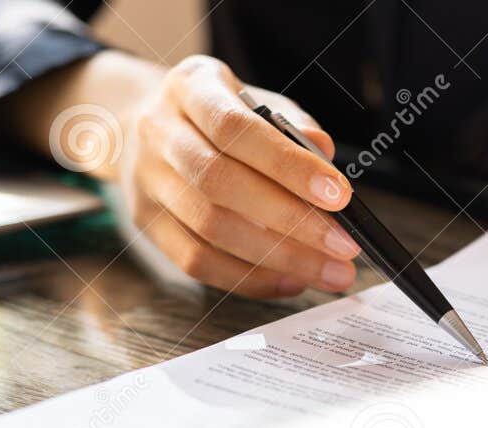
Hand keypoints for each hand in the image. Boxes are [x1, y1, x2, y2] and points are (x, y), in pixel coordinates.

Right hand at [120, 55, 360, 297]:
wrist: (142, 123)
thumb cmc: (219, 115)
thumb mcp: (256, 100)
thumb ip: (293, 125)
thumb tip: (326, 158)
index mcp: (192, 87)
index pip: (237, 128)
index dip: (289, 165)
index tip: (340, 196)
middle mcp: (159, 131)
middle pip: (221, 183)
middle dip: (292, 221)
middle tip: (344, 245)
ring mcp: (147, 181)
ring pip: (210, 229)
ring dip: (279, 257)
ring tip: (329, 271)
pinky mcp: (146, 224)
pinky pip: (197, 261)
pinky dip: (249, 278)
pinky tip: (292, 280)